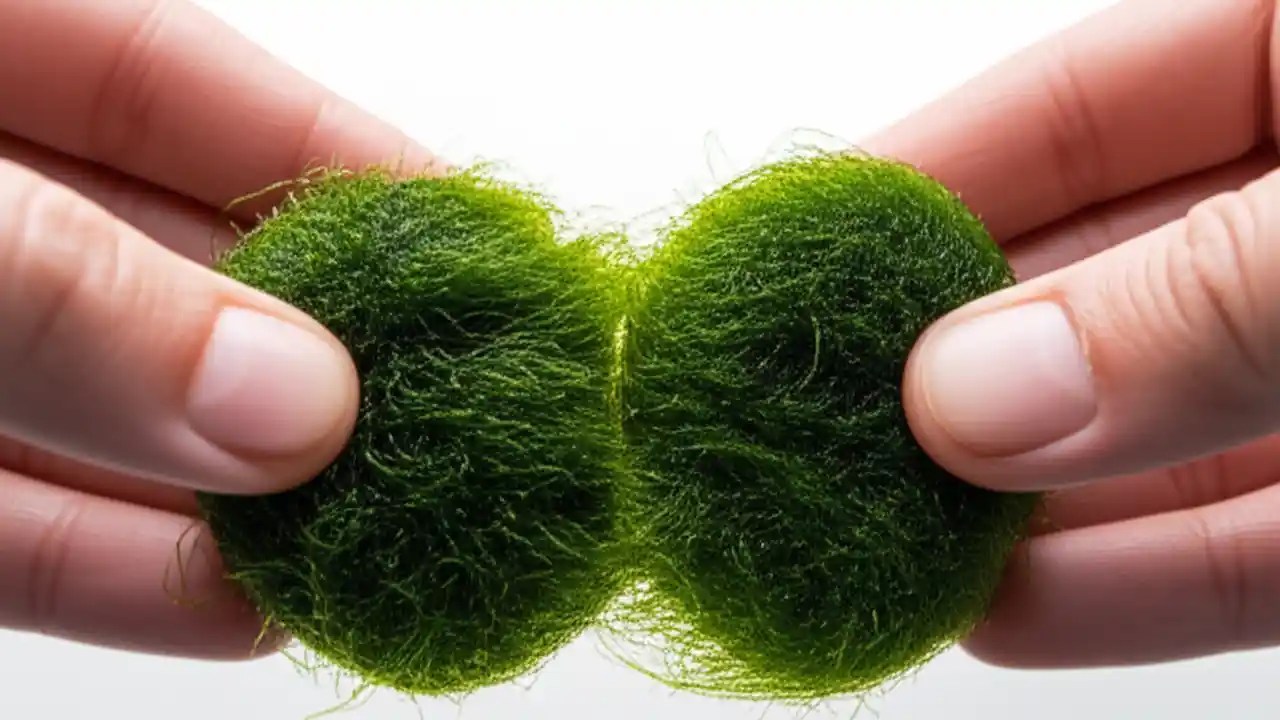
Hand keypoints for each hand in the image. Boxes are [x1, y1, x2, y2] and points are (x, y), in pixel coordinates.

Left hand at [0, 1, 438, 659]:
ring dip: (232, 494)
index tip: (485, 252)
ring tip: (374, 546)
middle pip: (167, 270)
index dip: (348, 168)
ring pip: (99, 415)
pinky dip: (106, 571)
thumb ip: (61, 289)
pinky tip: (225, 606)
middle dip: (308, 361)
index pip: (191, 91)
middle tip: (450, 430)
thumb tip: (288, 401)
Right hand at [878, 0, 1279, 667]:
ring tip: (882, 540)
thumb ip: (1200, 301)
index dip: (928, 179)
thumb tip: (973, 396)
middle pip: (1097, 284)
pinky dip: (1143, 586)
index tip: (794, 257)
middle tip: (815, 426)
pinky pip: (1258, 543)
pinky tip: (1015, 611)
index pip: (1080, 111)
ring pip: (1161, 431)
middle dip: (955, 366)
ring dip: (1024, 502)